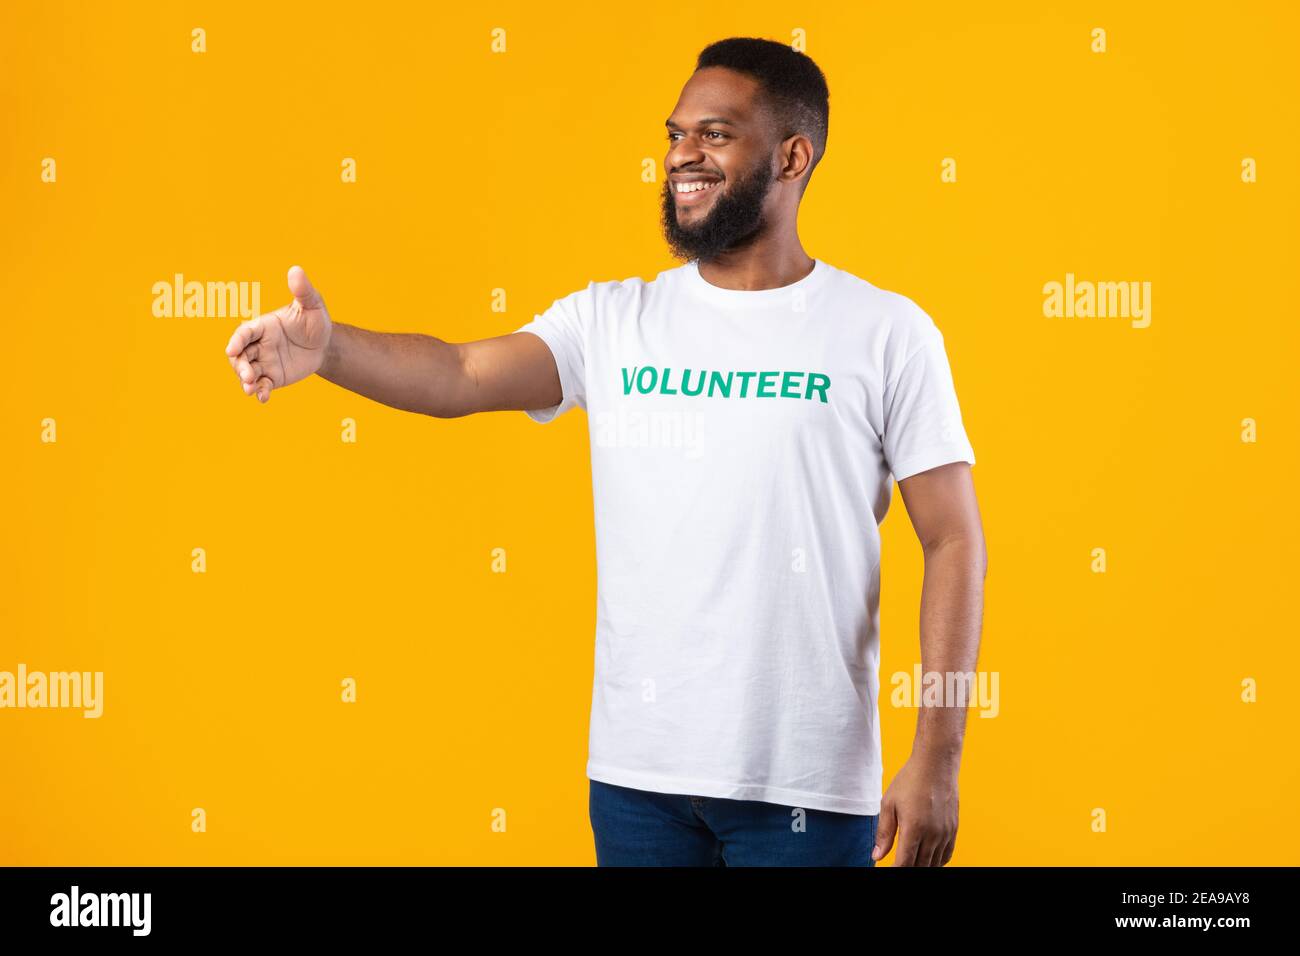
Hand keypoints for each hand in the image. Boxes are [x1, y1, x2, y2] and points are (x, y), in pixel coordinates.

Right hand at [225, 265, 331, 402]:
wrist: (325, 344)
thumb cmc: (315, 321)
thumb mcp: (312, 305)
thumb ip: (303, 291)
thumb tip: (296, 270)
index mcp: (263, 326)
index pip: (245, 332)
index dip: (236, 340)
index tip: (232, 349)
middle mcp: (259, 344)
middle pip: (241, 355)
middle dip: (240, 365)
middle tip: (247, 375)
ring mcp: (264, 362)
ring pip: (247, 372)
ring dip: (246, 381)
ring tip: (250, 389)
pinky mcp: (272, 377)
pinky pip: (262, 385)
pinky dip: (260, 392)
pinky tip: (263, 398)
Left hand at [872, 753, 959, 865]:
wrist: (935, 764)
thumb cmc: (910, 781)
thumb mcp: (889, 804)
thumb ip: (884, 833)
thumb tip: (877, 856)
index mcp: (914, 828)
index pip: (905, 863)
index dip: (896, 870)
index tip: (889, 868)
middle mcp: (932, 834)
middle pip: (920, 866)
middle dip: (908, 868)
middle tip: (898, 864)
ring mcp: (945, 832)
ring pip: (934, 863)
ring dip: (922, 865)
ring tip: (911, 861)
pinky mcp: (954, 829)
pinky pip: (947, 855)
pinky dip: (936, 861)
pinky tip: (927, 858)